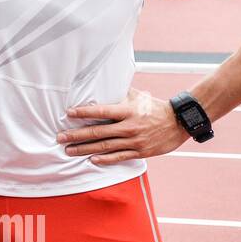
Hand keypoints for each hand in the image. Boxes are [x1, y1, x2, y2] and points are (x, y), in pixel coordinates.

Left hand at [57, 87, 189, 165]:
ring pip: (104, 146)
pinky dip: (105, 159)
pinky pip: (119, 156)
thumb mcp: (138, 96)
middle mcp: (129, 127)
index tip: (68, 113)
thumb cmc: (155, 107)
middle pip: (98, 132)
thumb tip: (103, 81)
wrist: (180, 123)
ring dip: (84, 149)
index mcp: (128, 111)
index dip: (84, 112)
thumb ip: (120, 92)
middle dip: (76, 135)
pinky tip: (91, 159)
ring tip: (68, 150)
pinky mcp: (140, 152)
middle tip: (60, 137)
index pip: (102, 111)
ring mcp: (134, 141)